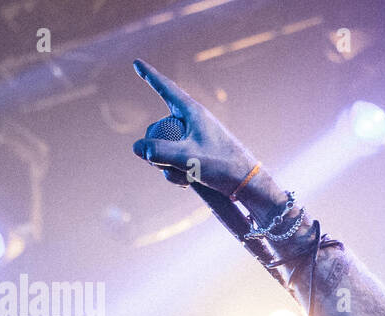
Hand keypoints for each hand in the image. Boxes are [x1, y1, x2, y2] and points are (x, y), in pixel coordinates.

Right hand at [130, 58, 259, 193]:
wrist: (247, 183)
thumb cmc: (222, 165)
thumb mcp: (188, 158)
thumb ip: (159, 152)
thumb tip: (137, 147)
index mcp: (192, 112)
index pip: (166, 88)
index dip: (149, 75)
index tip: (137, 62)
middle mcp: (192, 122)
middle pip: (157, 128)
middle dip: (154, 149)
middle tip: (159, 165)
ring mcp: (194, 138)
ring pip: (165, 147)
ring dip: (167, 166)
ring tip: (184, 177)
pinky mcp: (197, 153)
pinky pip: (176, 160)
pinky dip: (177, 172)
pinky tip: (187, 182)